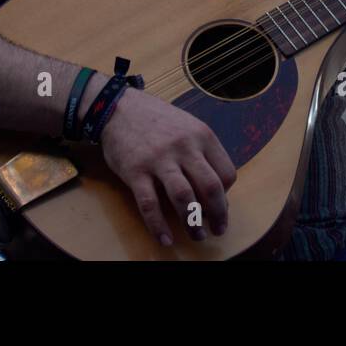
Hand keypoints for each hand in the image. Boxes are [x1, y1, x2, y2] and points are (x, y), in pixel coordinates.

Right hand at [98, 87, 236, 245]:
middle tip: (218, 230)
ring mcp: (159, 159)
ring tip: (197, 236)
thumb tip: (216, 189)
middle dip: (218, 215)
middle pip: (210, 188)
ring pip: (184, 198)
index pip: (227, 173)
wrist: (118, 106)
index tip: (219, 205)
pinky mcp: (135, 171)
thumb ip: (202, 152)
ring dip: (192, 223)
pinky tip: (165, 239)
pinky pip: (150, 204)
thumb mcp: (188, 126)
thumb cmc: (157, 119)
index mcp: (202, 136)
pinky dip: (158, 226)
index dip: (227, 195)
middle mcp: (184, 147)